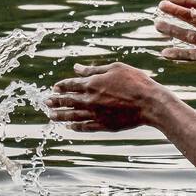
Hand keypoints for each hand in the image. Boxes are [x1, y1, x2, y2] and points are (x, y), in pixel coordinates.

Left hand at [46, 62, 167, 131]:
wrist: (149, 103)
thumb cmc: (135, 82)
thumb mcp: (115, 68)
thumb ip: (94, 70)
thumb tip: (76, 68)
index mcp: (92, 84)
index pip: (71, 85)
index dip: (62, 86)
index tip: (54, 88)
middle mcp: (90, 100)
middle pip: (68, 101)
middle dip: (56, 101)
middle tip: (46, 102)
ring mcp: (96, 114)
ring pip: (73, 116)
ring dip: (61, 116)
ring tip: (51, 116)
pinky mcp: (104, 126)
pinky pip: (85, 127)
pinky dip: (76, 127)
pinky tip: (70, 126)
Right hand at [154, 0, 195, 84]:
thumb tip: (192, 14)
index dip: (184, 0)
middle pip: (188, 18)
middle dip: (174, 12)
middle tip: (159, 7)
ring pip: (185, 35)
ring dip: (171, 30)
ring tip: (157, 25)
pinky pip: (188, 55)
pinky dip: (176, 54)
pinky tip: (164, 52)